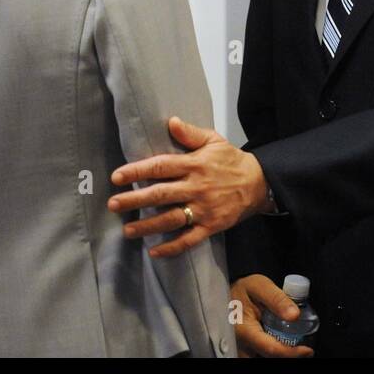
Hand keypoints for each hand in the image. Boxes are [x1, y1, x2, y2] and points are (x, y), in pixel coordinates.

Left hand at [107, 117, 269, 257]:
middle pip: (160, 194)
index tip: (117, 177)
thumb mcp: (214, 141)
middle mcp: (197, 187)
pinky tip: (154, 252)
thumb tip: (170, 121)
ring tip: (127, 230)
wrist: (259, 182)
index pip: (161, 166)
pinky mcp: (211, 225)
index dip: (137, 171)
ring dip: (147, 225)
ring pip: (171, 219)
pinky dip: (171, 247)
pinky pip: (189, 239)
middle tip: (113, 204)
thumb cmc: (231, 161)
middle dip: (134, 199)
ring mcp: (204, 208)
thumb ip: (191, 133)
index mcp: (194, 164)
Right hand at [231, 275, 313, 357]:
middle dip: (287, 354)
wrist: (229, 295)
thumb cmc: (243, 291)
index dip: (292, 352)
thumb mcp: (259, 286)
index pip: (271, 349)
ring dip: (280, 353)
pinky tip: (280, 342)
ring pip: (264, 358)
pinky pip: (261, 355)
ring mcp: (242, 350)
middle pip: (268, 358)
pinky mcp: (245, 352)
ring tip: (290, 343)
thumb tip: (294, 315)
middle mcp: (241, 345)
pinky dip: (274, 352)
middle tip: (301, 346)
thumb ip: (277, 299)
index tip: (307, 350)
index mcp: (244, 330)